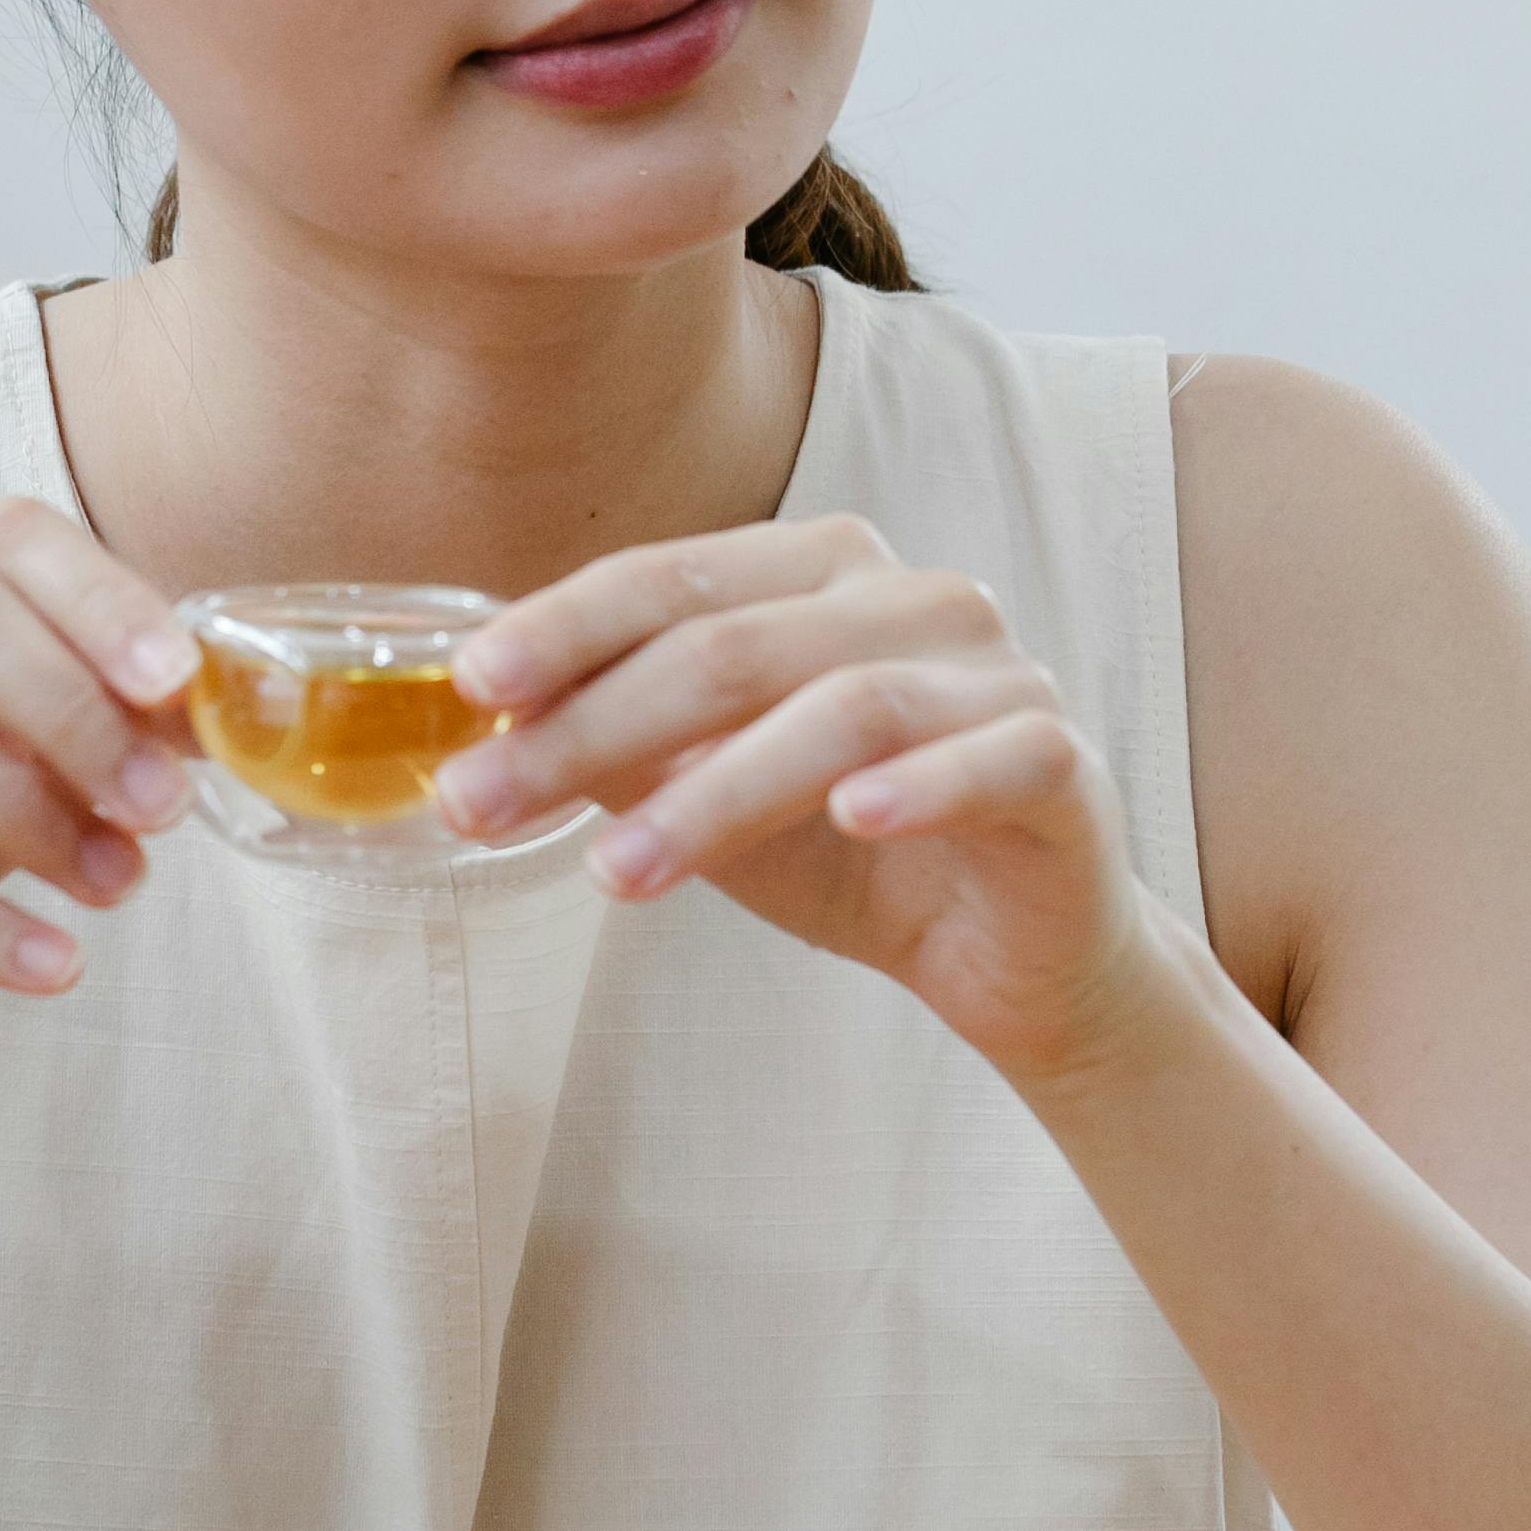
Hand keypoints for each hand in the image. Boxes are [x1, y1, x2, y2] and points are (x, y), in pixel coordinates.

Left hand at [435, 513, 1164, 1083]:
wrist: (1017, 956)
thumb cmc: (859, 857)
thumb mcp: (716, 798)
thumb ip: (630, 750)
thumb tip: (493, 723)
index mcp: (821, 574)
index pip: (673, 583)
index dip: (565, 629)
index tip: (468, 687)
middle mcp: (911, 599)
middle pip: (733, 645)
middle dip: (595, 728)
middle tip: (487, 801)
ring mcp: (996, 674)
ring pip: (841, 708)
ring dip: (713, 792)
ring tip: (616, 873)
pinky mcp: (1062, 763)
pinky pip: (991, 760)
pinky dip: (919, 785)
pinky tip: (851, 820)